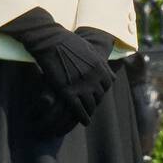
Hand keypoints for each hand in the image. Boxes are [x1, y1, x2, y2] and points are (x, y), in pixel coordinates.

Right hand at [0, 7, 114, 126]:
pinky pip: (79, 109)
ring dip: (90, 112)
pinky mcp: (68, 92)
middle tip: (91, 107)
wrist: (51, 41)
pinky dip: (82, 117)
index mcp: (100, 68)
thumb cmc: (68, 43)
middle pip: (99, 96)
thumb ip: (101, 64)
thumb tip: (111, 75)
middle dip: (95, 102)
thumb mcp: (90, 51)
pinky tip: (84, 121)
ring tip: (88, 116)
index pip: (107, 86)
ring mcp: (82, 86)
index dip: (101, 90)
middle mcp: (94, 78)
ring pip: (90, 105)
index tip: (97, 94)